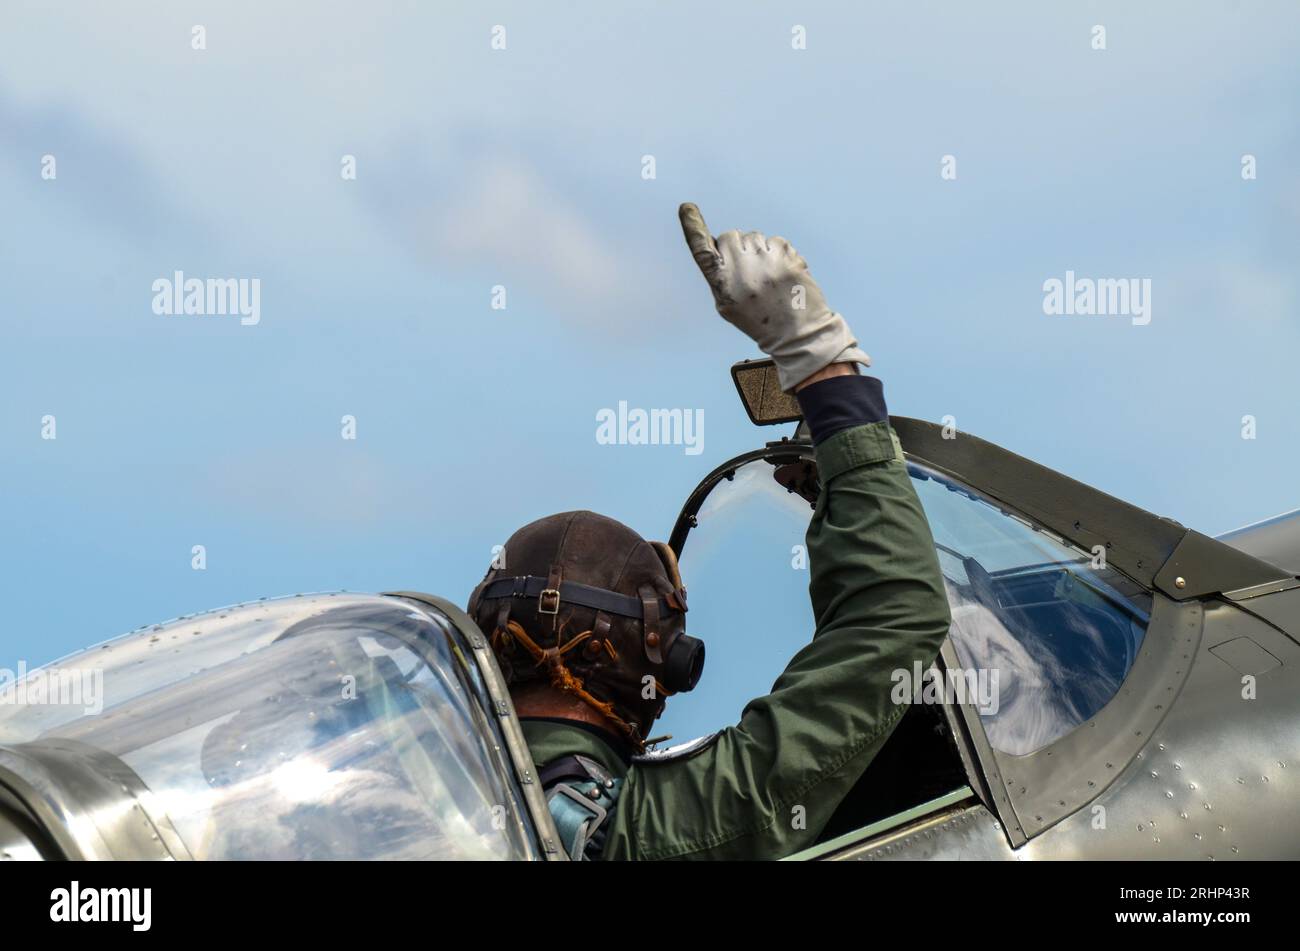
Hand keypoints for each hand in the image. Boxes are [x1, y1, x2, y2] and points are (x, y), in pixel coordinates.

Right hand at [678, 202, 869, 391]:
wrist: (796, 333)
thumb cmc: (758, 318)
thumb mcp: (728, 303)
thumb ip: (719, 274)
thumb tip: (714, 241)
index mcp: (721, 283)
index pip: (702, 249)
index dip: (692, 227)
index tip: (687, 208)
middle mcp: (740, 269)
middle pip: (730, 236)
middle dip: (737, 246)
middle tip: (749, 270)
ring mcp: (764, 262)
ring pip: (755, 236)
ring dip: (760, 250)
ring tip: (768, 277)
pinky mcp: (786, 258)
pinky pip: (777, 241)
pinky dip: (780, 254)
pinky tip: (782, 274)